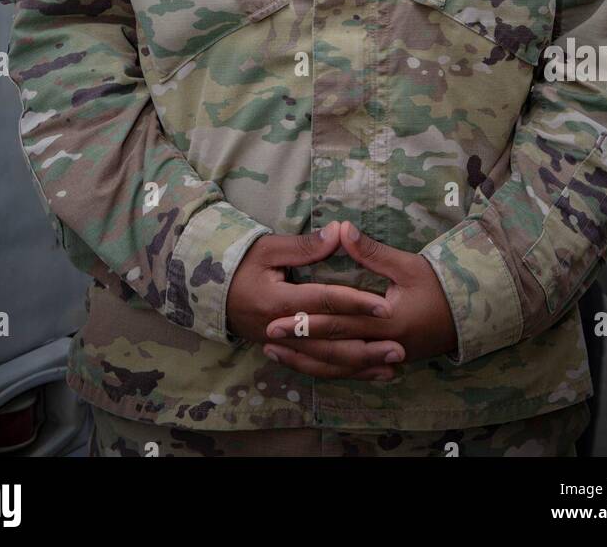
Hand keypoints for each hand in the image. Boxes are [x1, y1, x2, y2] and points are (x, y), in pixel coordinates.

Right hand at [227, 222, 403, 381]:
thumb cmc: (240, 263)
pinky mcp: (285, 352)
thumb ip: (305, 246)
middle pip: (329, 343)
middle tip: (398, 347)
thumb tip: (339, 232)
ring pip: (326, 362)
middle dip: (366, 346)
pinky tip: (367, 373)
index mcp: (277, 301)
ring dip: (359, 366)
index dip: (354, 303)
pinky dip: (343, 372)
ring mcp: (282, 346)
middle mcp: (281, 330)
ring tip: (391, 367)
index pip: (323, 303)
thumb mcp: (268, 248)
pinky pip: (317, 367)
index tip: (384, 306)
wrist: (208, 291)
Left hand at [262, 222, 457, 373]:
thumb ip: (372, 252)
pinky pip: (353, 370)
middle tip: (268, 335)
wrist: (472, 313)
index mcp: (388, 321)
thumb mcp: (408, 265)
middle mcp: (384, 345)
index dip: (308, 319)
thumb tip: (342, 229)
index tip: (279, 316)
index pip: (340, 321)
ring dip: (308, 360)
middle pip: (335, 347)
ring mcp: (386, 357)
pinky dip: (329, 368)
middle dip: (300, 342)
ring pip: (340, 365)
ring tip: (278, 352)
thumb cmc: (441, 285)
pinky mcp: (387, 360)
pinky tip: (308, 364)